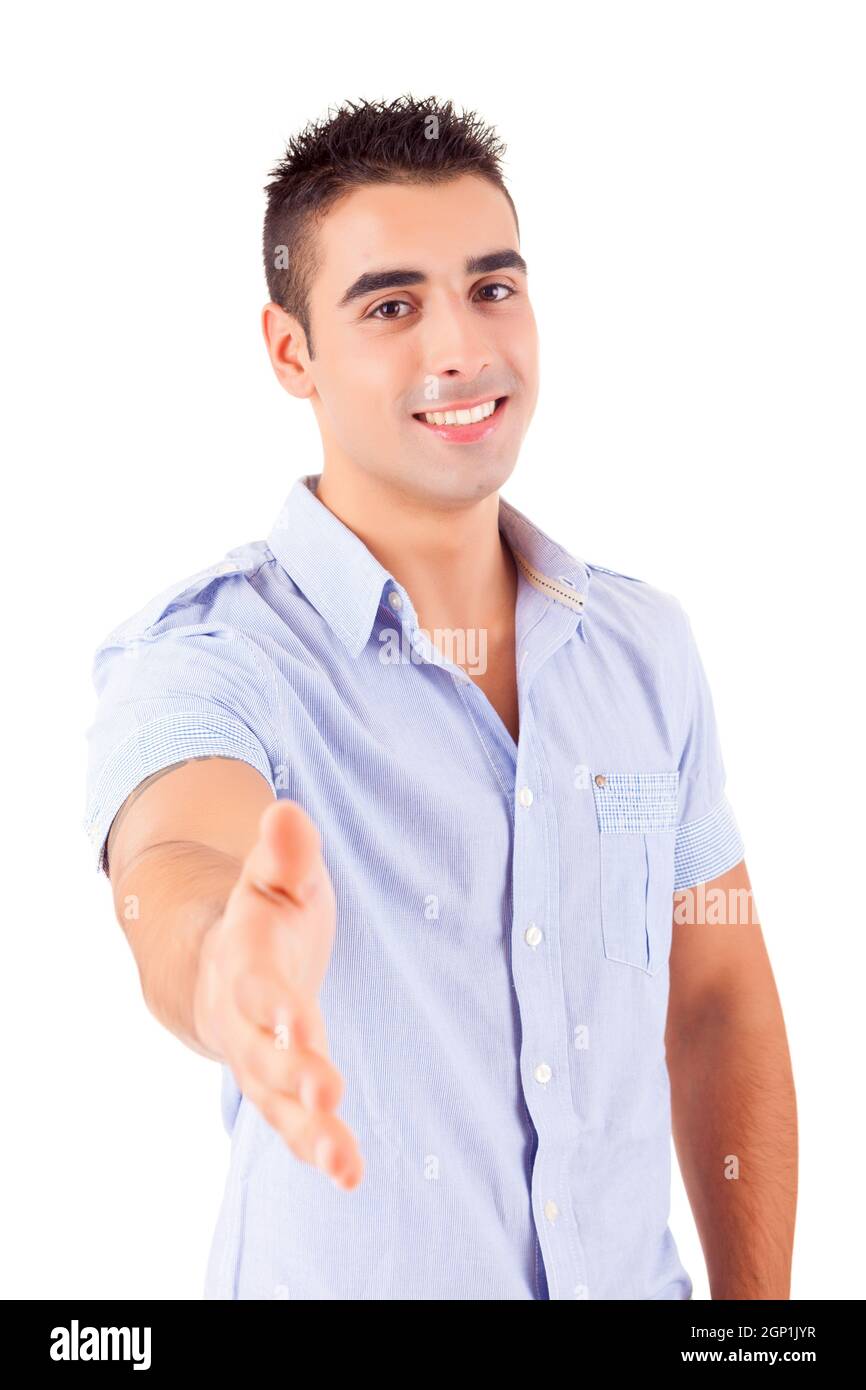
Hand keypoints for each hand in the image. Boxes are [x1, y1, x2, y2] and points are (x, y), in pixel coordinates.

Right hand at [192, 799, 363, 1189]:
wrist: (224, 964)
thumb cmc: (265, 916)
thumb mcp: (275, 877)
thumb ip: (283, 853)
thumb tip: (286, 811)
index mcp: (244, 961)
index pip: (255, 985)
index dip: (273, 1004)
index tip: (298, 1022)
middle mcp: (244, 1020)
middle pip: (262, 1053)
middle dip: (292, 1072)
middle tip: (327, 1091)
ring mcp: (258, 1061)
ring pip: (277, 1103)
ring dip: (309, 1130)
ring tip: (344, 1161)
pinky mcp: (281, 1089)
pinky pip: (295, 1125)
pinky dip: (318, 1148)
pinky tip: (349, 1173)